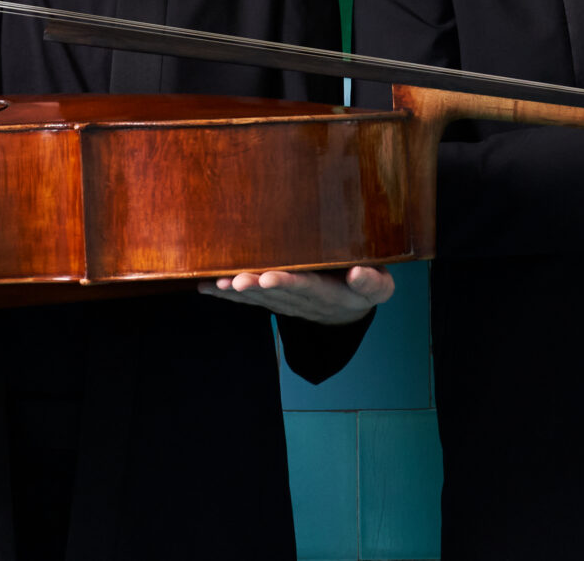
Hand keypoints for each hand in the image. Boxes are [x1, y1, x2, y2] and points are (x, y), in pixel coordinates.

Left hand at [200, 266, 395, 324]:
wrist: (348, 309)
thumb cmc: (363, 289)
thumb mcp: (378, 287)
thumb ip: (371, 282)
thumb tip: (358, 273)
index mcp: (326, 292)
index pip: (305, 286)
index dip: (287, 282)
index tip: (269, 277)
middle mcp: (301, 298)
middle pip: (275, 293)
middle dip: (254, 287)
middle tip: (235, 280)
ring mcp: (285, 300)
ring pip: (258, 297)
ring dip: (236, 291)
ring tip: (216, 284)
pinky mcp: (273, 299)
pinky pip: (249, 298)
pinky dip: (226, 293)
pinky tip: (205, 287)